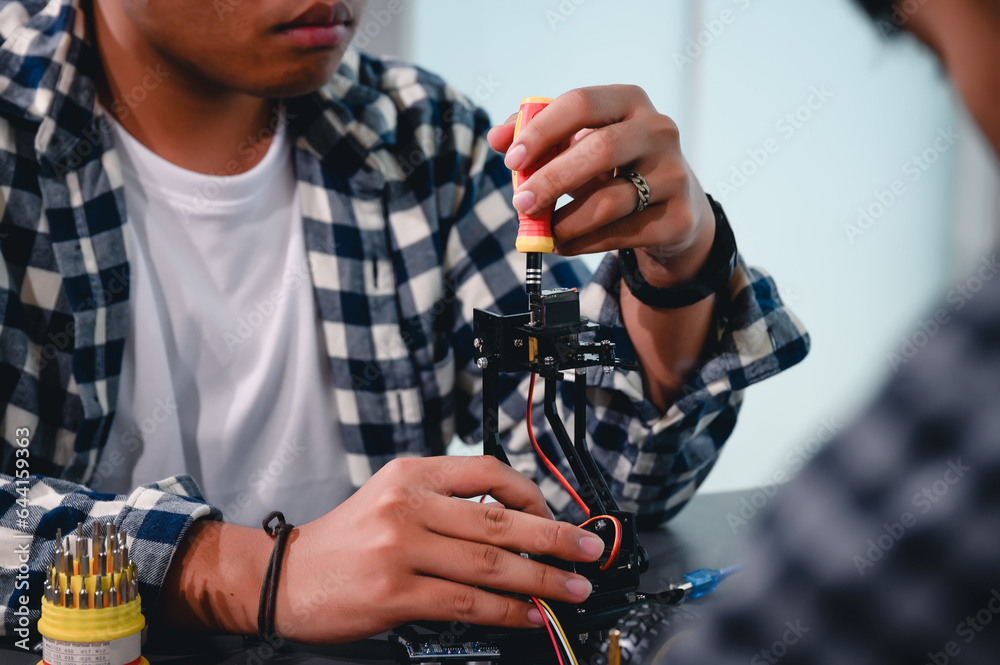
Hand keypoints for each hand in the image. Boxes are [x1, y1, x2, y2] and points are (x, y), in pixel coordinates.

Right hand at [162, 456, 604, 643]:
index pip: (486, 471)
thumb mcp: (390, 498)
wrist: (284, 576)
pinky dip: (506, 610)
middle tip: (589, 548)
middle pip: (498, 519)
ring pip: (489, 562)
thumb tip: (510, 524)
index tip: (556, 514)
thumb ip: (443, 502)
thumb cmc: (344, 540)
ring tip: (573, 587)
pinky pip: (466, 601)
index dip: (531, 494)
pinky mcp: (396, 593)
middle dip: (554, 535)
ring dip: (541, 578)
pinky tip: (531, 615)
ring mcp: (401, 548)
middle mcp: (407, 505)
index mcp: (410, 475)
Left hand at [487, 85, 715, 288]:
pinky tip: (564, 244)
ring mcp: (674, 174)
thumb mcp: (581, 143)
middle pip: (600, 149)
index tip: (512, 160)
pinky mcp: (678, 217)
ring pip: (609, 201)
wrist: (673, 207)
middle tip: (521, 203)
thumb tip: (497, 138)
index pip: (581, 103)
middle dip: (551, 179)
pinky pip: (621, 233)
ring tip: (542, 232)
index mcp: (630, 101)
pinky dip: (584, 243)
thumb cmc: (614, 167)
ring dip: (565, 221)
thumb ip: (539, 136)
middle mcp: (659, 130)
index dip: (542, 131)